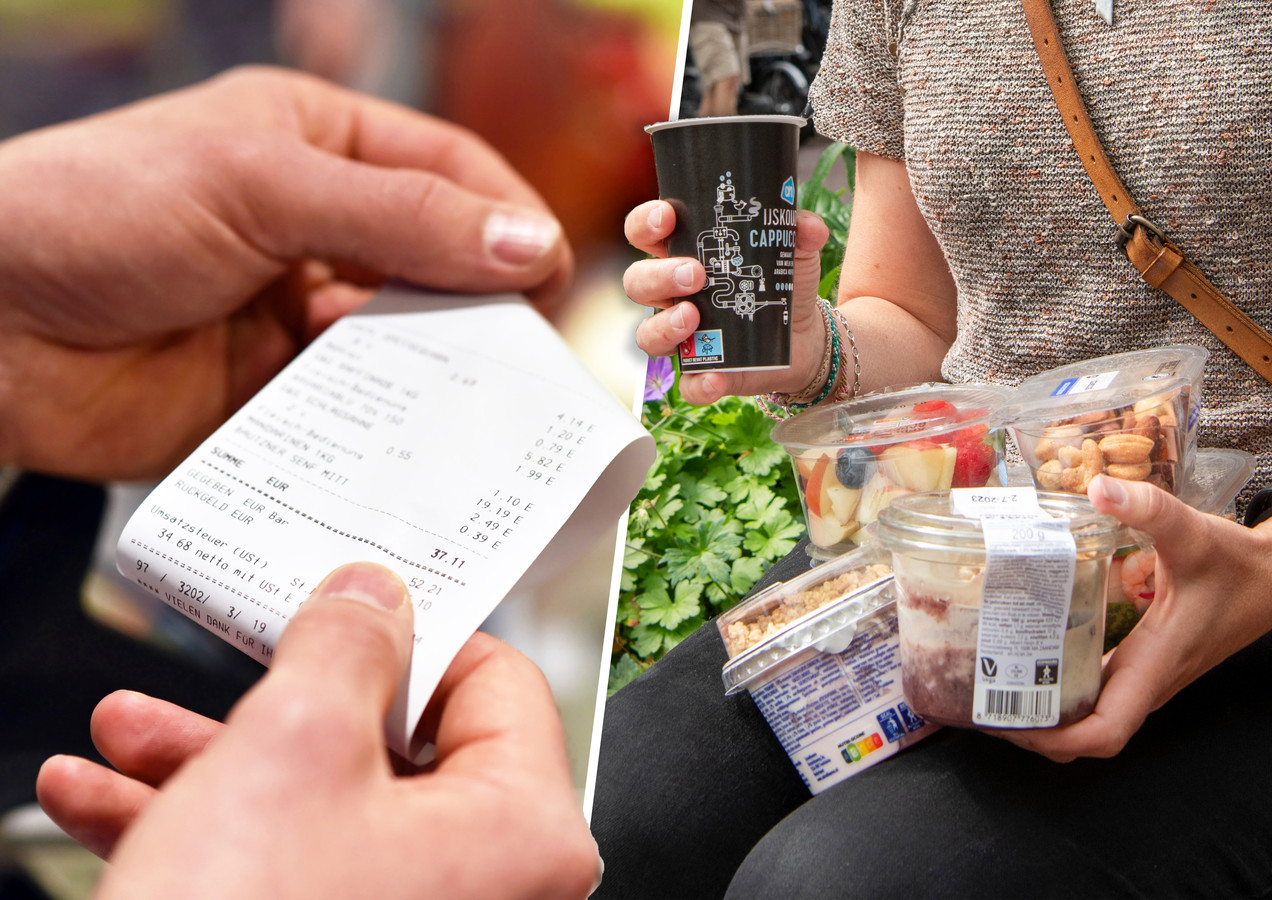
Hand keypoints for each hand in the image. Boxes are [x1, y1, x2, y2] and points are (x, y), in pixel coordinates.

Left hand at [0, 66, 571, 480]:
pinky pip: (358, 413)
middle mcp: (319, 231)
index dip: (509, 218)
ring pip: (407, 343)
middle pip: (442, 264)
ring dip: (439, 369)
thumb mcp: (260, 182)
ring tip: (470, 398)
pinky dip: (388, 426)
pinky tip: (403, 438)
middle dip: (484, 303)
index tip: (552, 275)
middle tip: (525, 352)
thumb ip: (400, 216)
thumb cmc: (96, 213)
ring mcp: (299, 316)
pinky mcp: (277, 395)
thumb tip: (527, 241)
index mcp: (318, 147)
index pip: (450, 172)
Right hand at [35, 562, 599, 898]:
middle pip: (392, 747)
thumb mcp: (294, 747)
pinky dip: (207, 829)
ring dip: (215, 763)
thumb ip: (345, 648)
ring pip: (322, 808)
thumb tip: (373, 598)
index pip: (496, 682)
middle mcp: (490, 888)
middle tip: (224, 665)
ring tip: (130, 734)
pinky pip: (288, 869)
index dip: (413, 634)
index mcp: (523, 831)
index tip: (349, 608)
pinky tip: (109, 803)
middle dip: (276, 703)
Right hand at [622, 199, 828, 404]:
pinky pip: (687, 384)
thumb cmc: (781, 283)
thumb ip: (799, 232)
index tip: (666, 217)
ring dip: (664, 325)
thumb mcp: (793, 252)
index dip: (645, 223)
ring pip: (648, 334)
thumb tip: (808, 225)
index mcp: (684, 255)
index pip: (646, 234)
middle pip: (638, 282)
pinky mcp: (703, 371)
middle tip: (695, 274)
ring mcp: (684, 336)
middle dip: (659, 275)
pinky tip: (716, 377)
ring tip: (693, 317)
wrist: (804, 335)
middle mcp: (674, 296)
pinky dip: (698, 384)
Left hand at [1001, 475, 1271, 761]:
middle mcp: (1145, 682)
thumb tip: (1100, 491)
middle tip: (979, 700)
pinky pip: (1095, 692)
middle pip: (1083, 736)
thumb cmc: (1237, 565)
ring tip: (989, 684)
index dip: (1055, 739)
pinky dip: (1059, 688)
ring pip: (1088, 717)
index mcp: (1153, 666)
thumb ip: (1149, 511)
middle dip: (1032, 729)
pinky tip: (1027, 659)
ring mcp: (1143, 677)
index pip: (1104, 732)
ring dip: (1041, 712)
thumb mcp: (1193, 533)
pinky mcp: (1142, 663)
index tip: (1008, 720)